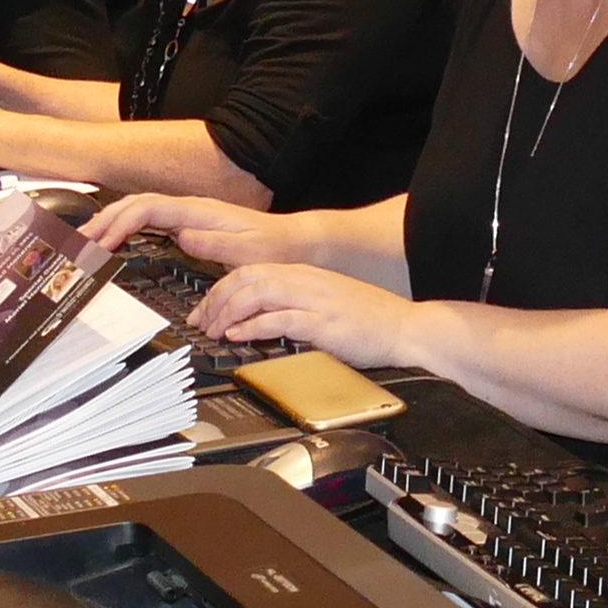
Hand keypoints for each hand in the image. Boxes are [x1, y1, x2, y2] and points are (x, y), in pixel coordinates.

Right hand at [82, 191, 297, 268]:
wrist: (294, 242)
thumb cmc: (274, 248)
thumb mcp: (249, 251)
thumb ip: (216, 243)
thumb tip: (182, 236)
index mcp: (199, 211)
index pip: (148, 210)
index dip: (121, 223)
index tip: (102, 243)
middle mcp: (191, 208)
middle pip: (136, 205)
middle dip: (106, 220)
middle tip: (80, 242)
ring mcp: (189, 215)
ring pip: (140, 211)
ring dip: (112, 222)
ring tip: (89, 241)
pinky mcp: (191, 225)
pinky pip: (151, 222)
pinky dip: (127, 228)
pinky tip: (117, 241)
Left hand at [191, 262, 421, 366]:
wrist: (407, 328)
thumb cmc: (369, 322)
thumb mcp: (324, 306)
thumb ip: (292, 308)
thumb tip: (256, 321)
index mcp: (303, 275)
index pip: (249, 272)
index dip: (219, 290)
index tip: (204, 311)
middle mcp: (305, 281)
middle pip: (246, 278)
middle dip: (216, 300)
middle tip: (201, 322)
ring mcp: (314, 300)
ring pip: (256, 293)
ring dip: (228, 312)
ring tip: (214, 330)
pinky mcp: (322, 322)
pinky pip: (279, 319)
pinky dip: (253, 326)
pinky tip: (239, 336)